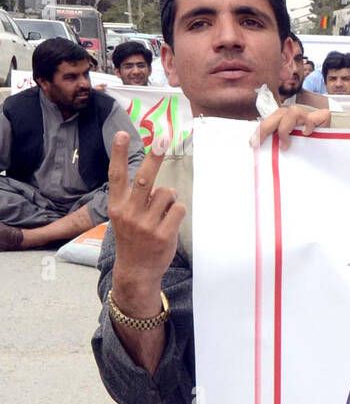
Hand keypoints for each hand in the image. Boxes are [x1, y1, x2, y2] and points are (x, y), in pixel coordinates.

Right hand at [107, 131, 181, 312]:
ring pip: (168, 194)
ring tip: (162, 213)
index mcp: (117, 206)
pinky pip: (179, 209)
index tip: (121, 134)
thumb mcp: (124, 217)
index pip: (116, 175)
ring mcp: (146, 224)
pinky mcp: (163, 234)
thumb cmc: (133, 238)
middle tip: (162, 139)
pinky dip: (178, 211)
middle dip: (154, 158)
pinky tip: (169, 223)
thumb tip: (162, 186)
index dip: (118, 154)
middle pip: (144, 179)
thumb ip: (137, 199)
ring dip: (170, 199)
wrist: (136, 270)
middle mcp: (129, 212)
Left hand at [252, 105, 330, 149]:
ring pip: (293, 111)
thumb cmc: (312, 150)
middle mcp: (297, 116)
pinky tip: (306, 133)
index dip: (260, 129)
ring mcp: (310, 116)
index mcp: (287, 121)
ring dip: (285, 128)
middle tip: (260, 143)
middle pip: (279, 114)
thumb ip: (280, 144)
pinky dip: (307, 125)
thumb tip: (262, 150)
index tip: (253, 143)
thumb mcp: (292, 148)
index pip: (271, 119)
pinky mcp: (322, 117)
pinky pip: (311, 117)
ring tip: (285, 144)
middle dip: (266, 127)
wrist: (338, 149)